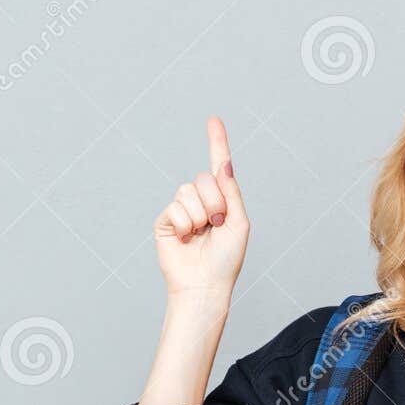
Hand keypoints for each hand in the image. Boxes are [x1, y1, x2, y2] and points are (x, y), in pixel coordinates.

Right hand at [153, 115, 249, 309]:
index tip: (213, 120)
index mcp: (222, 200)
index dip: (216, 143)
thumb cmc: (226, 260)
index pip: (217, 167)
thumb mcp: (239, 224)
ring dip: (199, 215)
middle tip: (216, 225)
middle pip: (203, 179)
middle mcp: (201, 202)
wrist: (204, 285)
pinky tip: (185, 239)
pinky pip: (175, 207)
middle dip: (214, 202)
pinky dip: (184, 224)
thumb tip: (224, 165)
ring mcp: (182, 210)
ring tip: (201, 235)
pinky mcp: (165, 220)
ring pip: (187, 191)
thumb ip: (232, 193)